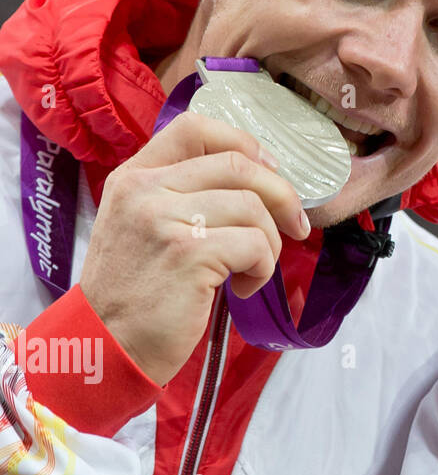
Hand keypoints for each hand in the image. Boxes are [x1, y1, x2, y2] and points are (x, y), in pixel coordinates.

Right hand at [79, 112, 309, 384]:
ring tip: (251, 270)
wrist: (105, 347)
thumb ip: (183, 194)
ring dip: (270, 243)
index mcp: (134, 176)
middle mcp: (145, 189)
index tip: (270, 171)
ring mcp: (165, 219)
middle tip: (295, 226)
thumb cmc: (136, 292)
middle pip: (239, 165)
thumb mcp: (141, 226)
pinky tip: (241, 289)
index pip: (195, 127)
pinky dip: (263, 268)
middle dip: (281, 195)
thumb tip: (261, 176)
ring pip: (253, 207)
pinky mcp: (189, 253)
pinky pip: (255, 245)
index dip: (244, 143)